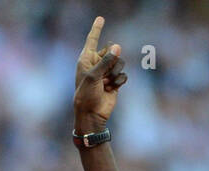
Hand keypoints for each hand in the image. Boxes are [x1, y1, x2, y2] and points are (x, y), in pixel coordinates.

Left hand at [73, 16, 126, 130]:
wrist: (91, 114)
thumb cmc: (86, 95)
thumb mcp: (94, 76)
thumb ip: (106, 60)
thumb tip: (118, 46)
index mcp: (86, 60)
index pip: (92, 40)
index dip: (97, 29)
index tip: (100, 18)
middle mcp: (96, 64)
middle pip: (112, 51)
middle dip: (112, 61)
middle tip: (104, 75)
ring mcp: (105, 72)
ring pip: (120, 62)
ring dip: (115, 73)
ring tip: (106, 83)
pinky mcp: (114, 81)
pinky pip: (123, 74)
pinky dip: (118, 82)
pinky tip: (111, 89)